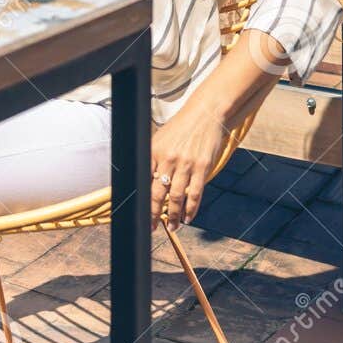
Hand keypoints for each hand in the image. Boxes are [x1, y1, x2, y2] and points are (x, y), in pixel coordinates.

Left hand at [149, 104, 229, 230]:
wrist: (205, 114)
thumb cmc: (180, 128)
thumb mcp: (160, 139)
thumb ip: (152, 160)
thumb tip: (145, 182)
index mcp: (153, 152)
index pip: (143, 181)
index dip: (140, 200)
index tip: (138, 214)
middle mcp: (168, 159)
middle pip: (157, 193)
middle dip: (153, 213)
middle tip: (151, 227)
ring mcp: (186, 164)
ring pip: (177, 197)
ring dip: (174, 215)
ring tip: (173, 226)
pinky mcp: (202, 167)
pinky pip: (196, 193)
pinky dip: (191, 209)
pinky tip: (188, 217)